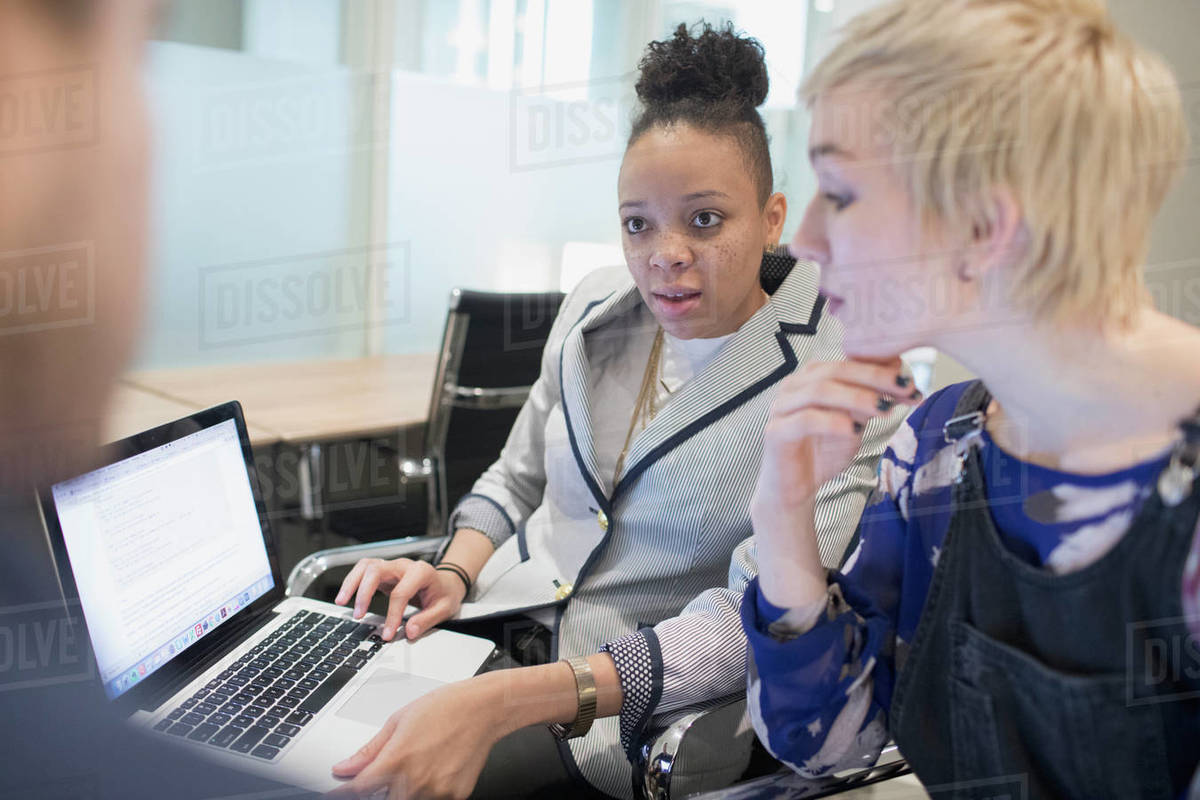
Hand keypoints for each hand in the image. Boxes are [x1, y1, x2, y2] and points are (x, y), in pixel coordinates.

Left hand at [327, 677, 504, 799]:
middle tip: (394, 768)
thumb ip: (370, 750)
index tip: (337, 793)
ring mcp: (436, 792)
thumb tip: (344, 767)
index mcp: (397, 760)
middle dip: (380, 789)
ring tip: (419, 763)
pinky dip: (428, 791)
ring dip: (404, 790)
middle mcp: (415, 780)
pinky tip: (435, 768)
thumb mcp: (399, 720)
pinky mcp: (454, 796)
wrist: (485, 708)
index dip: (343, 793)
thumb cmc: (446, 707)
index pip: (358, 790)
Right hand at [335, 558, 465, 641]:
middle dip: (364, 592)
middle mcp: (404, 565)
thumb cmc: (445, 594)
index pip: (401, 592)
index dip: (392, 615)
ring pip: (366, 566)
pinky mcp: (384, 572)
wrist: (446, 583)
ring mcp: (392, 567)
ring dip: (351, 582)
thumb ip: (427, 620)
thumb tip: (409, 631)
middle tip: (358, 615)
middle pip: (377, 570)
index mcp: (421, 572)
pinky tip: (346, 596)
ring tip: (341, 602)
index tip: (387, 634)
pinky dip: (352, 581)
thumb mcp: (444, 609)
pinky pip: (364, 571)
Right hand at [751, 358, 919, 603]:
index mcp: (810, 378)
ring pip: (819, 391)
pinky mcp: (775, 432)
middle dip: (873, 378)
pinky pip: (805, 420)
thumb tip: (901, 380)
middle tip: (903, 387)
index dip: (879, 367)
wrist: (795, 490)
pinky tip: (855, 430)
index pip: (846, 362)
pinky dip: (833, 422)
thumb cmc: (822, 453)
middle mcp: (793, 387)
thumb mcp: (854, 424)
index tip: (910, 379)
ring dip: (856, 397)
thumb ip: (870, 402)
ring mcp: (781, 407)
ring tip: (884, 408)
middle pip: (834, 370)